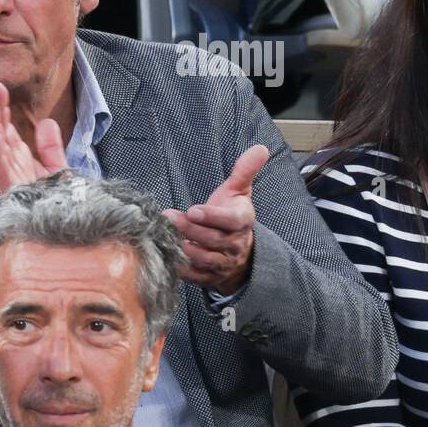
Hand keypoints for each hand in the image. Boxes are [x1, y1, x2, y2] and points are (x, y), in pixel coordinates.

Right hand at [0, 80, 67, 193]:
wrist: (67, 230)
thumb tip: (47, 122)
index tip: (0, 87)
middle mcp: (13, 169)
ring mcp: (11, 180)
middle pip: (1, 135)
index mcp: (22, 162)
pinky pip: (3, 171)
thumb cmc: (59, 204)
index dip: (4, 109)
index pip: (9, 131)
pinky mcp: (13, 192)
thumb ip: (51, 148)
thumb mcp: (58, 172)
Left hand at [163, 145, 268, 295]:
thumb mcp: (238, 192)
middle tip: (168, 218)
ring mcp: (224, 263)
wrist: (238, 251)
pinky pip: (198, 277)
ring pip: (205, 259)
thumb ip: (245, 171)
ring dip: (185, 248)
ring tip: (167, 236)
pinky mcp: (212, 277)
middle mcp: (236, 244)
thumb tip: (260, 148)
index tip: (192, 209)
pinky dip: (184, 269)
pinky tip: (170, 257)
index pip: (232, 221)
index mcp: (243, 221)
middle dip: (190, 229)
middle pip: (214, 239)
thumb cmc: (232, 216)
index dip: (213, 217)